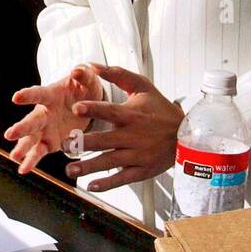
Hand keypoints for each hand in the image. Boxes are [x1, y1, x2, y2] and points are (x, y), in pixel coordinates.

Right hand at [5, 65, 102, 172]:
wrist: (86, 104)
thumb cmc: (83, 88)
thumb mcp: (88, 79)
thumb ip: (84, 74)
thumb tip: (77, 70)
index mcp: (51, 95)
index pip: (38, 94)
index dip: (28, 95)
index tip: (16, 97)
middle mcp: (44, 112)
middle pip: (31, 120)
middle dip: (22, 127)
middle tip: (9, 134)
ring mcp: (45, 129)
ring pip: (31, 139)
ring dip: (23, 147)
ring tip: (14, 156)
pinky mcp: (49, 142)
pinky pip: (39, 152)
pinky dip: (31, 161)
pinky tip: (23, 169)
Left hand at [62, 64, 183, 192]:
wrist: (186, 134)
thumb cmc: (160, 108)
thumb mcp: (142, 86)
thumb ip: (117, 75)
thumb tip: (93, 65)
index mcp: (131, 115)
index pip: (110, 111)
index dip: (93, 109)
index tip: (76, 108)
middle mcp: (133, 135)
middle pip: (105, 140)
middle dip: (83, 143)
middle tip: (64, 145)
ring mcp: (138, 155)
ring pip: (110, 162)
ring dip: (88, 166)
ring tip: (70, 169)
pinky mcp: (142, 170)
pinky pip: (122, 178)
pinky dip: (107, 183)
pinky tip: (91, 185)